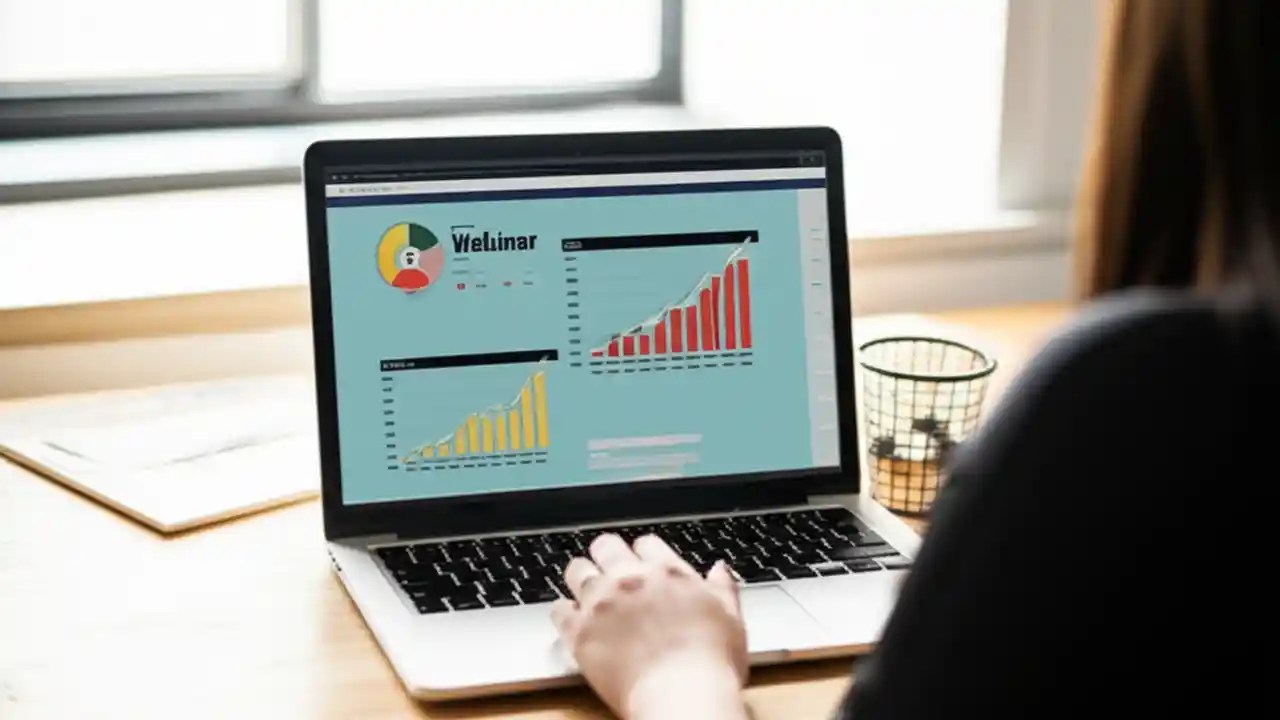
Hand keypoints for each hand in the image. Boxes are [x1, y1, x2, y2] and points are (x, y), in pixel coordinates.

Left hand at [552, 533, 748, 719]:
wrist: (682, 695)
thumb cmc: (709, 663)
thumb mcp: (731, 618)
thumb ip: (722, 588)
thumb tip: (719, 570)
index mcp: (667, 572)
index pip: (646, 544)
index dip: (643, 554)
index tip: (643, 565)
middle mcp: (630, 579)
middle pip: (606, 546)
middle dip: (607, 555)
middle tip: (610, 572)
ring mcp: (601, 603)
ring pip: (577, 570)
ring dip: (581, 578)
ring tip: (587, 592)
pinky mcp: (579, 632)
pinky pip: (558, 610)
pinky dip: (563, 612)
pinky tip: (571, 620)